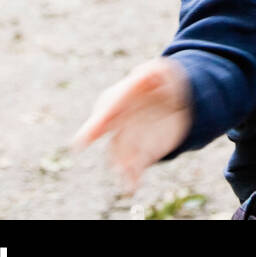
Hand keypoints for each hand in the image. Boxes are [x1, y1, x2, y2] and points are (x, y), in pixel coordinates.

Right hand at [69, 58, 193, 193]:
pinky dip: (132, 177)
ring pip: (119, 155)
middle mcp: (118, 122)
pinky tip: (132, 186)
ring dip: (120, 166)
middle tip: (110, 161)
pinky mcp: (142, 152)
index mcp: (119, 100)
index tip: (81, 142)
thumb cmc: (161, 80)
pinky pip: (134, 167)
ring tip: (124, 175)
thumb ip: (152, 71)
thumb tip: (140, 73)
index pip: (105, 112)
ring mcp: (128, 138)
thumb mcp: (160, 70)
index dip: (94, 127)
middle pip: (107, 137)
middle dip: (108, 151)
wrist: (174, 97)